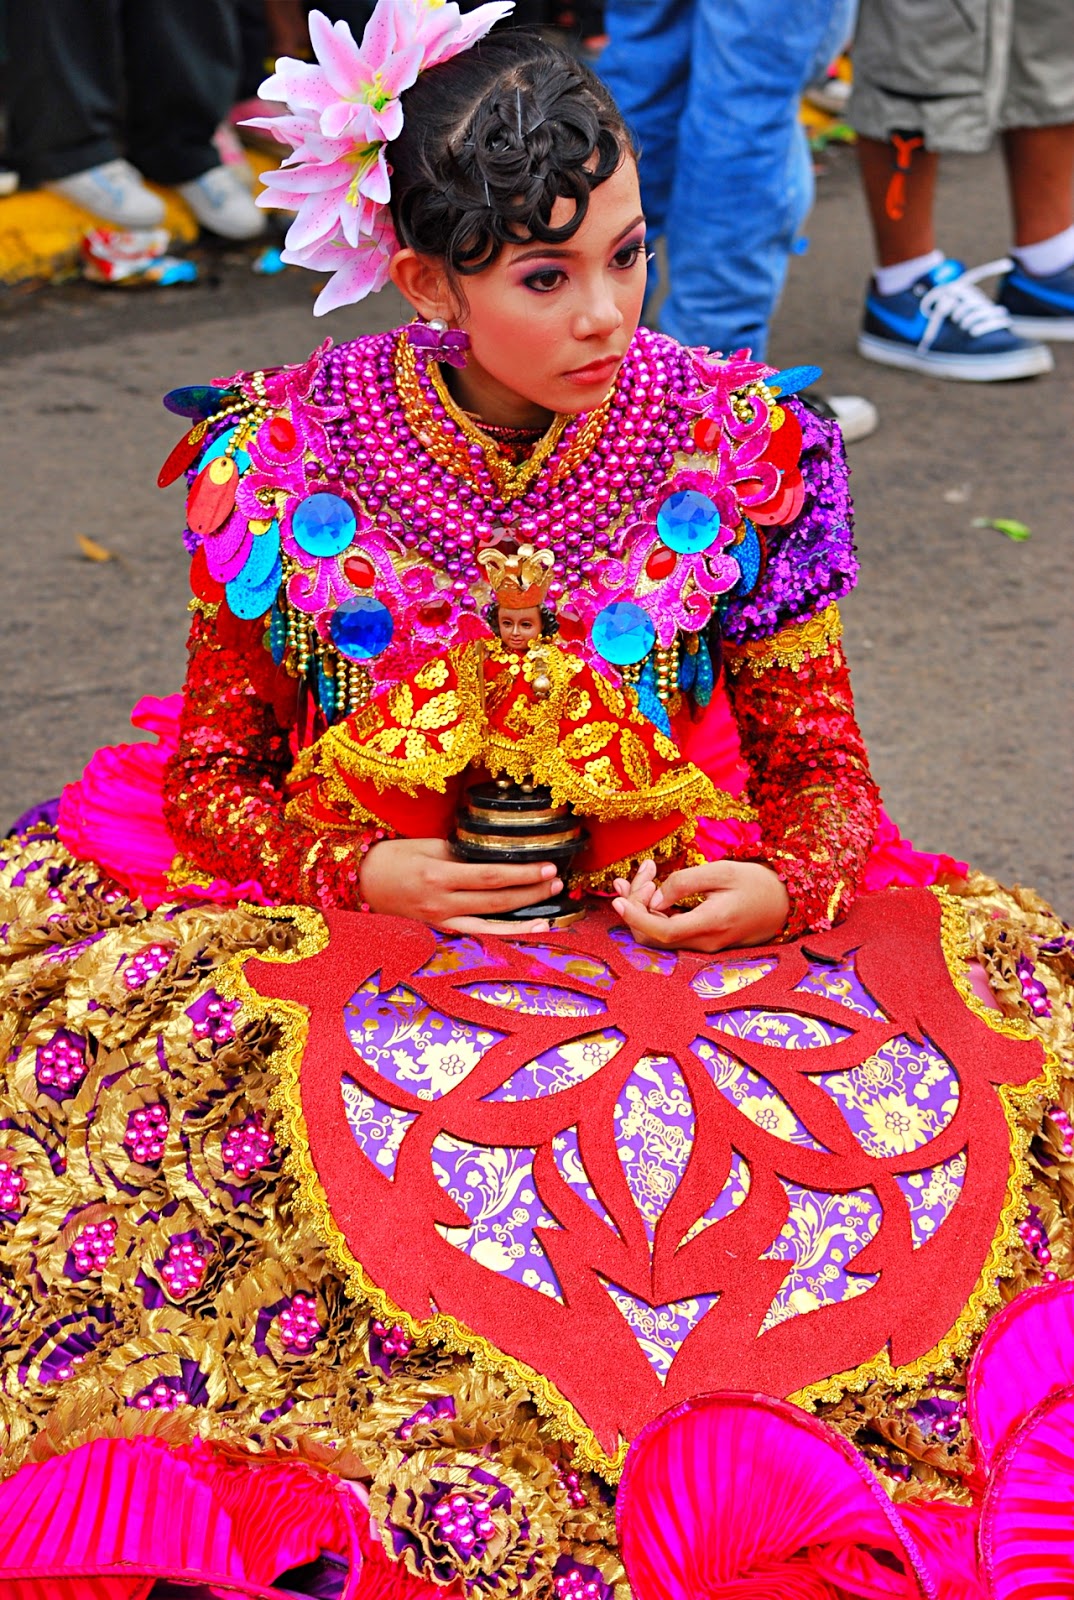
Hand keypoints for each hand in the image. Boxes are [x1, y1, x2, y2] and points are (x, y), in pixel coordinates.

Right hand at [360, 838, 560, 933]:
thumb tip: (495, 854)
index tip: (547, 867)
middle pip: (495, 900)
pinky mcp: (437, 929)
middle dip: (530, 893)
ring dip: (522, 920)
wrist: (360, 881)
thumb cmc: (392, 858)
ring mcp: (439, 920)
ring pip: (489, 924)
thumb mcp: (426, 845)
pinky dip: (500, 934)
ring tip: (549, 915)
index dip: (521, 874)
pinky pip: (474, 933)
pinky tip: (522, 932)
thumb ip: (461, 852)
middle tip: (557, 883)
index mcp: (438, 874)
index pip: (490, 876)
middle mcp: (441, 901)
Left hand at [612, 859, 789, 951]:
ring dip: (644, 906)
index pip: (661, 931)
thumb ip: (685, 883)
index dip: (635, 917)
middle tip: (643, 870)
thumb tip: (654, 898)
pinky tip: (650, 888)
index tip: (617, 899)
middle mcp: (704, 942)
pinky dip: (657, 911)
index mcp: (711, 924)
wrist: (787, 903)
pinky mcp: (703, 941)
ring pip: (661, 933)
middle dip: (638, 903)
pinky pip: (672, 931)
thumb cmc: (757, 883)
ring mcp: (703, 945)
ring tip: (641, 874)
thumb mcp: (722, 872)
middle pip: (654, 934)